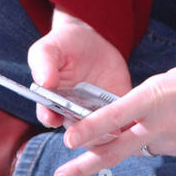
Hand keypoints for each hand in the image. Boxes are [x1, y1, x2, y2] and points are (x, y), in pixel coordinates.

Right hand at [26, 8, 131, 127]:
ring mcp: (95, 113)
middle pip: (76, 132)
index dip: (50, 118)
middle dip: (82, 134)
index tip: (54, 118)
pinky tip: (131, 121)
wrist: (93, 41)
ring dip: (106, 134)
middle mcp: (72, 113)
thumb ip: (44, 64)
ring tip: (113, 128)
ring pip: (100, 133)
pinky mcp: (117, 108)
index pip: (49, 116)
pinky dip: (127, 125)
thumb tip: (44, 82)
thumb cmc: (65, 45)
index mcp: (52, 101)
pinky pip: (123, 122)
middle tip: (90, 126)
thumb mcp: (50, 48)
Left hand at [52, 50, 175, 175]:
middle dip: (85, 165)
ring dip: (135, 141)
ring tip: (144, 130)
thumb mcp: (173, 79)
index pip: (113, 117)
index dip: (89, 130)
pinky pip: (167, 148)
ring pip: (143, 147)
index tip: (68, 140)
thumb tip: (130, 121)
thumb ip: (147, 102)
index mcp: (155, 96)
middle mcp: (163, 124)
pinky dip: (166, 138)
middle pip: (117, 149)